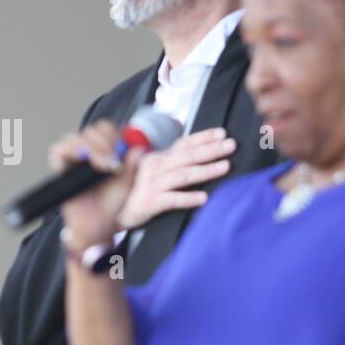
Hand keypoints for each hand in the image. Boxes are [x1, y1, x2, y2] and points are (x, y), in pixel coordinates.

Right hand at [49, 119, 145, 247]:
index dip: (115, 134)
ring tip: (104, 165)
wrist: (99, 228)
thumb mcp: (127, 183)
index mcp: (105, 153)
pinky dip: (72, 152)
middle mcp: (88, 154)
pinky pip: (58, 150)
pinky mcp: (61, 168)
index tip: (124, 149)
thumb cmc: (112, 208)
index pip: (106, 129)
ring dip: (93, 147)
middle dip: (106, 142)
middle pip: (92, 130)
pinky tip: (87, 163)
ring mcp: (73, 160)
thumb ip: (132, 164)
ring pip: (78, 137)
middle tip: (114, 160)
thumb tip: (137, 147)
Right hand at [113, 126, 234, 229]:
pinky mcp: (149, 202)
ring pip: (182, 175)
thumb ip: (171, 161)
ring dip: (205, 170)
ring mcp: (152, 184)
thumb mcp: (152, 171)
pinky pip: (171, 199)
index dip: (203, 137)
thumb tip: (197, 150)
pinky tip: (203, 198)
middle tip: (230, 145)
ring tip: (224, 167)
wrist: (114, 211)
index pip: (183, 144)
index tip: (222, 133)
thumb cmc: (135, 191)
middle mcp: (155, 167)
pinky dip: (188, 198)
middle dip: (211, 149)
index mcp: (158, 158)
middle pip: (186, 156)